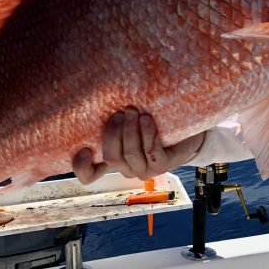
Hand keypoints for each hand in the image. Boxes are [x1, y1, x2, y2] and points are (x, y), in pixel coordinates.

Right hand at [72, 107, 205, 184]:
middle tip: (121, 112)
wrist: (186, 131)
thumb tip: (95, 94)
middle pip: (111, 156)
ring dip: (130, 130)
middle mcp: (127, 168)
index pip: (89, 175)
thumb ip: (114, 116)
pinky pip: (151, 152)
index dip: (81, 167)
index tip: (84, 148)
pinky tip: (147, 119)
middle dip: (113, 132)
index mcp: (114, 159)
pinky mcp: (162, 166)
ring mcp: (144, 169)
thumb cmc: (154, 122)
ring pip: (129, 154)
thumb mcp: (130, 120)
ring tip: (134, 111)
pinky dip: (147, 133)